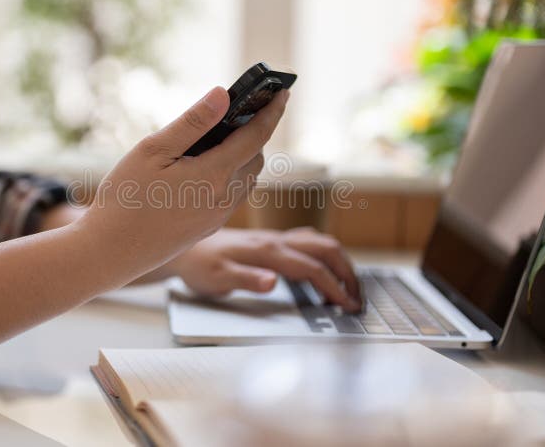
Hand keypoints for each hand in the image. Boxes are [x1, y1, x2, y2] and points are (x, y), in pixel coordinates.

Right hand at [76, 86, 289, 283]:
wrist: (110, 253)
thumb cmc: (125, 198)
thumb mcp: (153, 150)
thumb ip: (192, 122)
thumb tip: (224, 95)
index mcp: (214, 175)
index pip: (257, 136)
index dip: (273, 111)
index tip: (284, 91)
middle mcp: (224, 199)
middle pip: (256, 158)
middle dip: (258, 132)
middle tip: (249, 109)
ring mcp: (217, 217)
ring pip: (247, 179)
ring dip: (246, 155)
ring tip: (229, 135)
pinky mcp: (207, 228)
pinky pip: (232, 196)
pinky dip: (233, 174)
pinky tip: (209, 166)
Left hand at [171, 227, 361, 311]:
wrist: (186, 248)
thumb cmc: (200, 265)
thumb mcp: (217, 279)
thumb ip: (246, 279)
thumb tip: (273, 281)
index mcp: (267, 251)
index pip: (311, 268)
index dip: (334, 287)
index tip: (349, 306)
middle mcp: (276, 241)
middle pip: (326, 249)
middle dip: (348, 272)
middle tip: (358, 299)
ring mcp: (276, 239)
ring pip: (320, 243)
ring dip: (341, 263)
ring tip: (349, 288)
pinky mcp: (273, 242)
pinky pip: (309, 243)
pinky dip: (326, 256)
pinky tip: (326, 271)